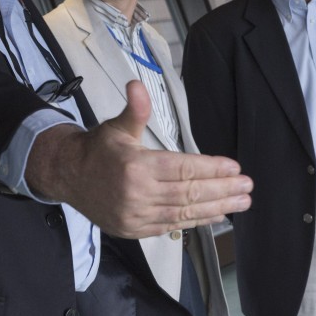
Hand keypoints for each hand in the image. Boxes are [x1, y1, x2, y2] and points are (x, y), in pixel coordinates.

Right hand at [26, 81, 252, 238]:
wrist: (67, 176)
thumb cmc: (98, 149)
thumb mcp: (116, 126)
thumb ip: (134, 109)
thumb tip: (137, 85)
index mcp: (135, 166)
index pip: (183, 168)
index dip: (212, 169)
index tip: (235, 168)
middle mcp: (137, 194)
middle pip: (188, 193)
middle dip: (222, 190)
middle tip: (247, 187)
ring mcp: (135, 215)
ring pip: (184, 213)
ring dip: (216, 209)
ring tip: (240, 203)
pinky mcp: (134, 230)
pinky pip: (171, 227)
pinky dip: (195, 222)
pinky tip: (215, 216)